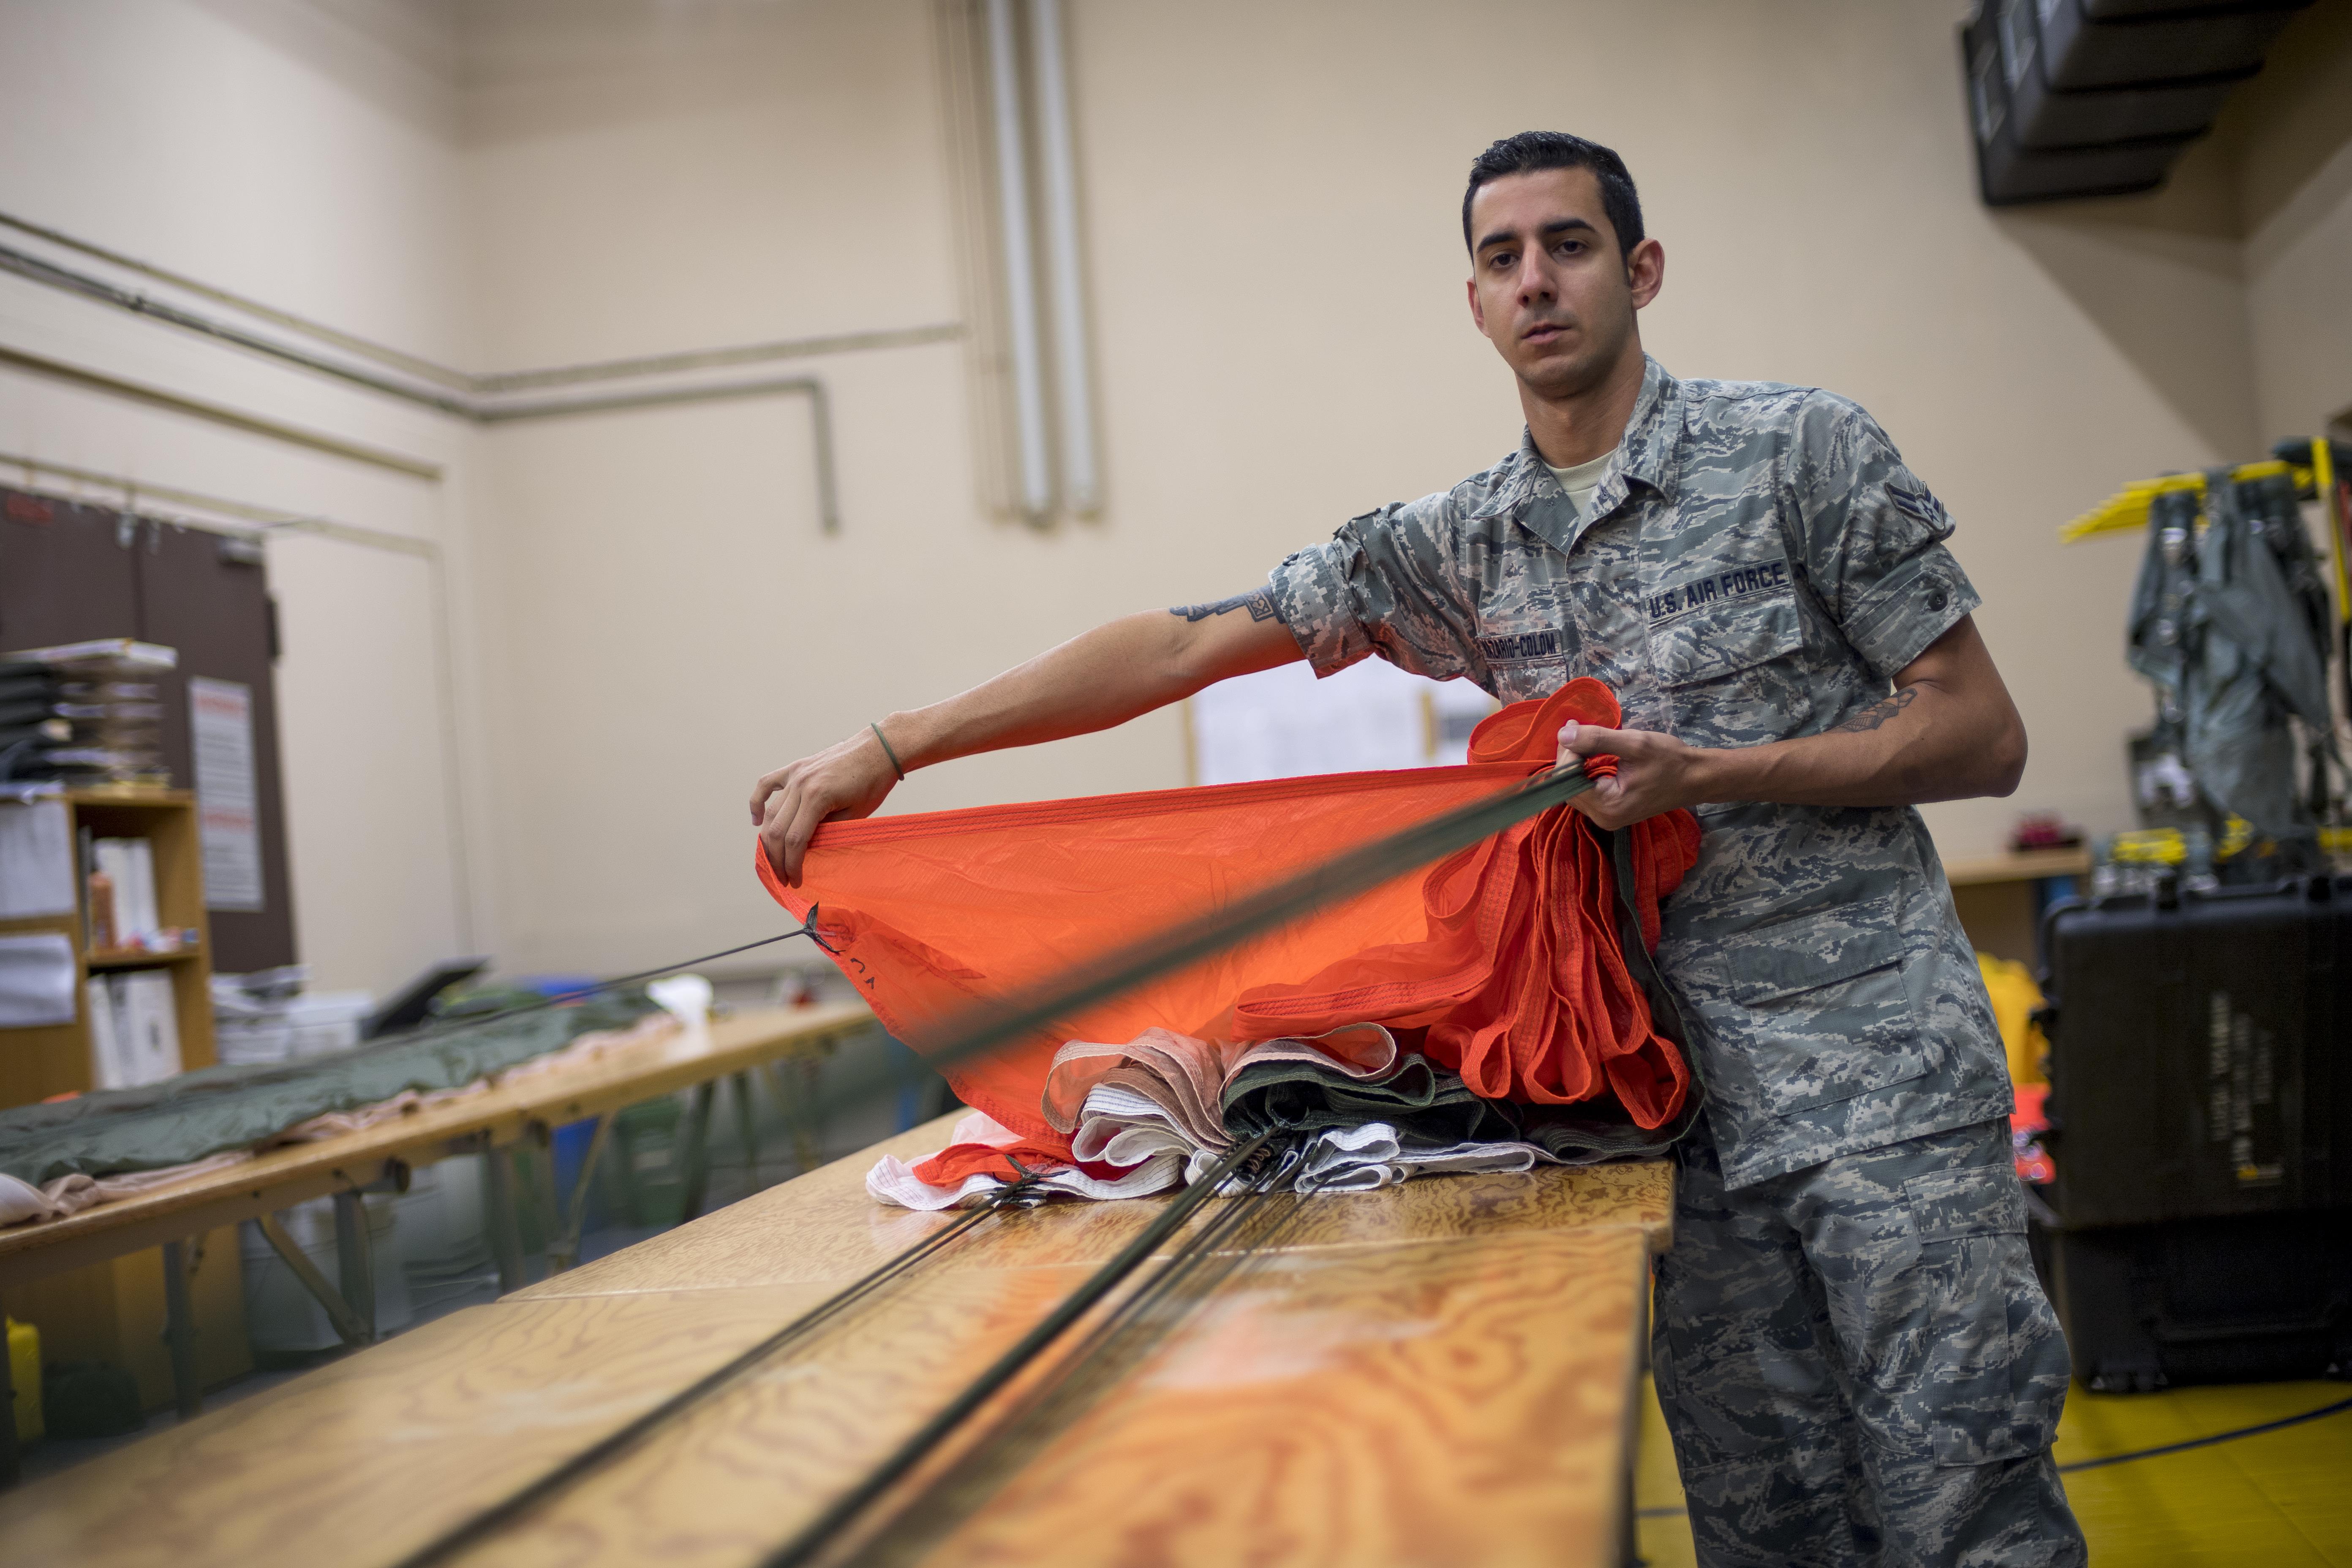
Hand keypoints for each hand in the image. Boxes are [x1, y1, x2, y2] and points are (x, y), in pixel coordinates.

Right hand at [750, 727, 900, 884]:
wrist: (878, 749)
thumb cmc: (873, 783)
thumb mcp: (856, 814)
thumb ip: (829, 832)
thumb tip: (808, 851)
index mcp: (817, 797)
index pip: (795, 840)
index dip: (793, 865)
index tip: (796, 881)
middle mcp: (801, 784)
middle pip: (778, 830)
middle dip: (778, 859)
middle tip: (783, 878)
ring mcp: (795, 774)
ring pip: (771, 812)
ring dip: (768, 840)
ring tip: (773, 860)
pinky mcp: (795, 768)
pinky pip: (767, 784)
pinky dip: (758, 802)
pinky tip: (757, 820)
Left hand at [1555, 720, 1710, 830]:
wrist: (1696, 778)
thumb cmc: (1671, 761)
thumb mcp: (1635, 744)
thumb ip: (1597, 739)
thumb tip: (1563, 733)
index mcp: (1608, 806)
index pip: (1568, 779)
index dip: (1567, 751)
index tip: (1574, 725)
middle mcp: (1603, 818)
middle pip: (1568, 786)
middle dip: (1568, 756)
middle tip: (1576, 727)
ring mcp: (1606, 817)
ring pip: (1575, 788)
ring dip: (1575, 762)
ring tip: (1583, 737)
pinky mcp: (1610, 811)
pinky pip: (1586, 790)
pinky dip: (1584, 770)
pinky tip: (1590, 752)